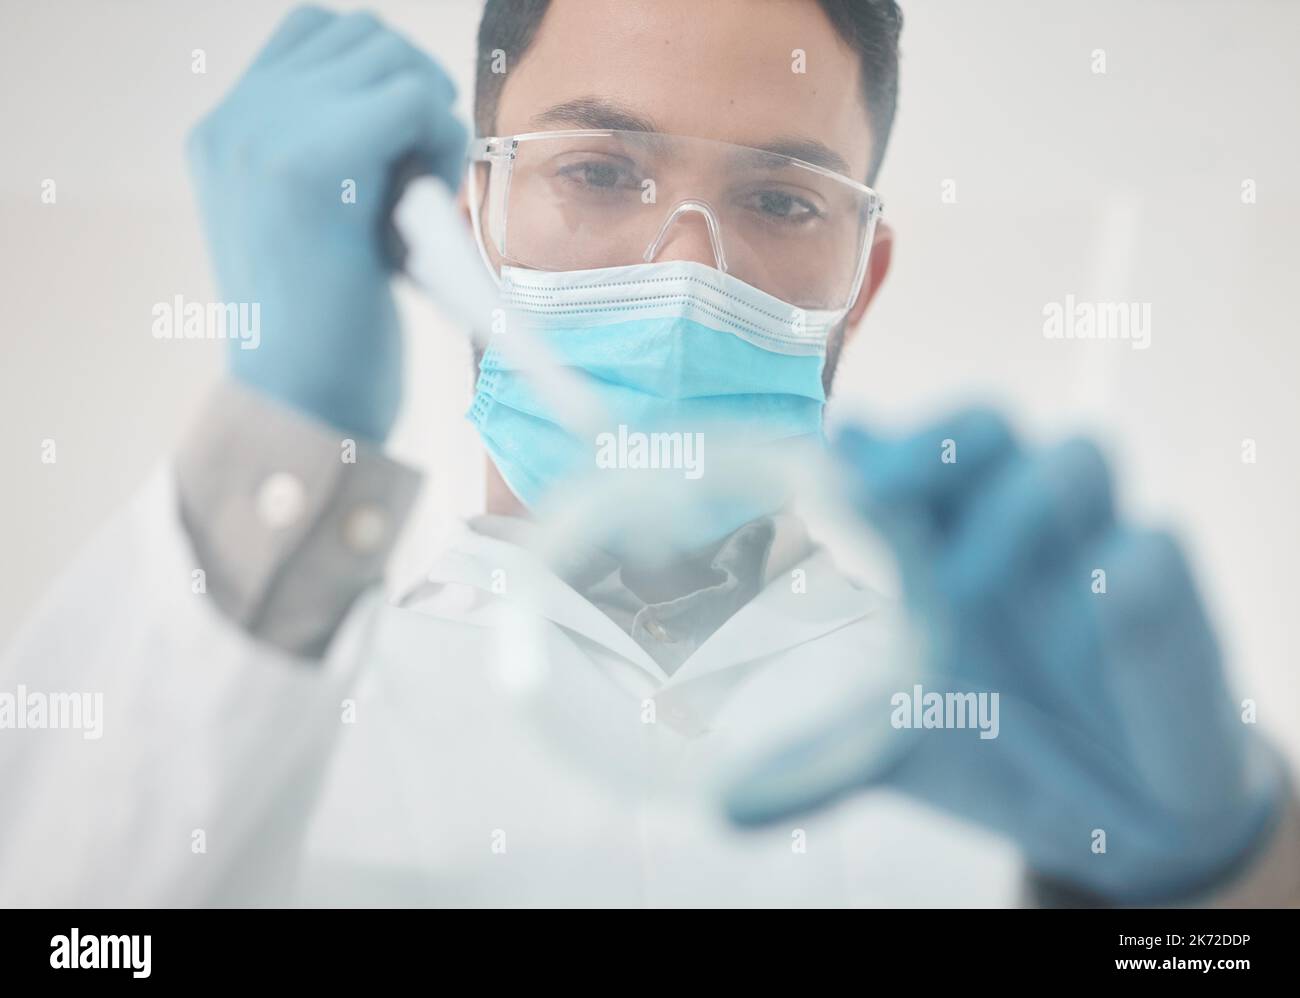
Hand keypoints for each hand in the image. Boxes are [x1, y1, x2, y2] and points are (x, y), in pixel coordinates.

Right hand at [186, 6, 466, 440]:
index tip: (401, 146)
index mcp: (226, 134)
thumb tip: (413, 98)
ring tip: (421, 197)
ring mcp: (266, 137)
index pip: (316, 31)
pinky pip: (413, 100)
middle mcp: (235, 122)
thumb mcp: (319, 221)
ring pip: (392, 61)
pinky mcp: (315, 166)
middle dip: (414, 95)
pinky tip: (429, 206)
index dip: (380, 74)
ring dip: (431, 122)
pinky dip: (442, 144)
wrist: (304, 405)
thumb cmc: (330, 330)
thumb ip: (338, 151)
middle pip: (363, 34)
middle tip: (422, 177)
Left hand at [726, 409, 1284, 902]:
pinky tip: (1088, 605)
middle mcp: (1016, 524)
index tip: (816, 458)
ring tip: (960, 585)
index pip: (904, 457)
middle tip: (870, 492)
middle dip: (935, 441)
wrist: (1122, 810)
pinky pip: (1153, 554)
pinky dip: (1117, 575)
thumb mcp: (905, 745)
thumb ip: (825, 757)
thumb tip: (724, 807)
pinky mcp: (1173, 603)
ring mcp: (1095, 552)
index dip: (864, 448)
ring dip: (1019, 502)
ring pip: (1079, 455)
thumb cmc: (997, 740)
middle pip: (986, 426)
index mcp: (944, 538)